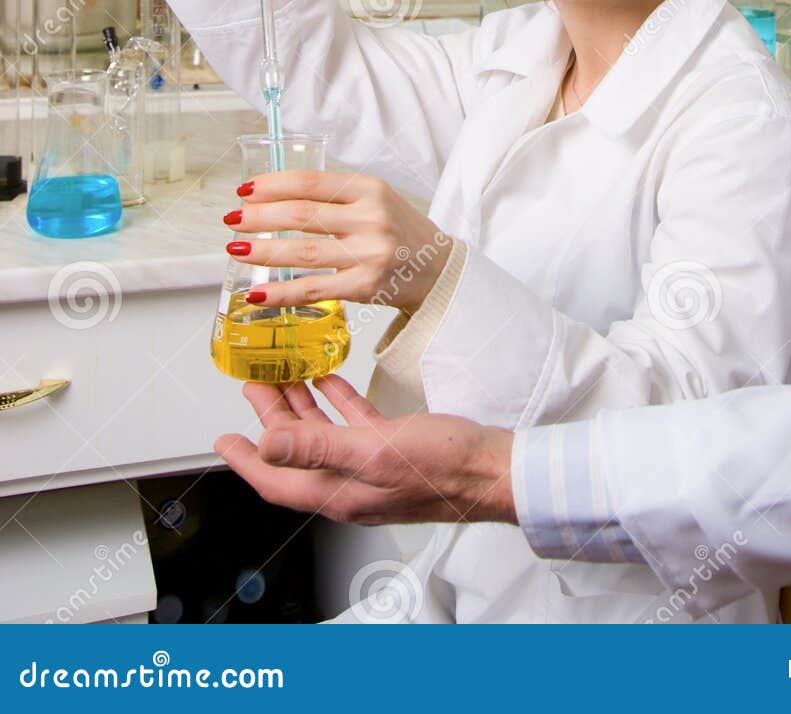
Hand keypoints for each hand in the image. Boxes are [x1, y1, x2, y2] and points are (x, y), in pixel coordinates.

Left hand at [215, 375, 515, 527]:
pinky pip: (354, 424)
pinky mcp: (393, 447)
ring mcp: (371, 465)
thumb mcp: (373, 452)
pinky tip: (332, 380)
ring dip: (300, 405)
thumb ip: (318, 448)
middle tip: (253, 386)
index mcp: (338, 491)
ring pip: (322, 434)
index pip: (277, 479)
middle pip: (296, 451)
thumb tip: (267, 446)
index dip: (247, 461)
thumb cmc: (441, 468)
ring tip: (283, 377)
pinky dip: (338, 401)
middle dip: (270, 420)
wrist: (490, 470)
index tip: (223, 441)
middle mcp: (349, 482)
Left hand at [224, 168, 454, 313]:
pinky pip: (313, 289)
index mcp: (370, 189)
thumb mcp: (376, 199)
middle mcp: (370, 218)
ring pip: (303, 252)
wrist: (439, 270)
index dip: (272, 185)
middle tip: (232, 219)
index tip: (245, 190)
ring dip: (263, 250)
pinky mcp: (365, 287)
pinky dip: (281, 292)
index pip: (310, 182)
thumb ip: (335, 196)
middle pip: (302, 214)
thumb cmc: (400, 232)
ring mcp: (368, 254)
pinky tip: (257, 292)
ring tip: (236, 249)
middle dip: (259, 216)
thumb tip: (275, 197)